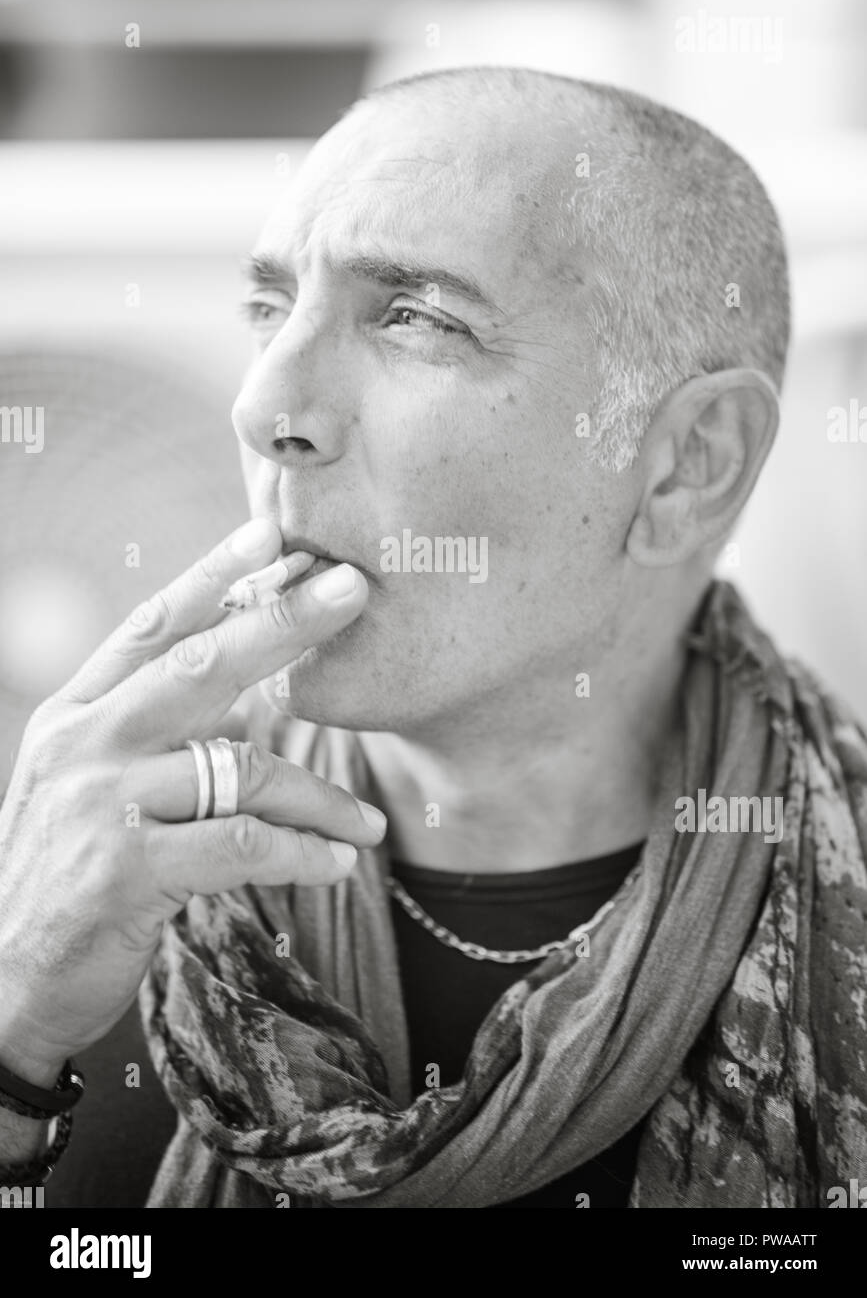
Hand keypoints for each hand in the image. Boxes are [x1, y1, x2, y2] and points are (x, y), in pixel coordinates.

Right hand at [0, 519, 382, 1083]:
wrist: (2, 978)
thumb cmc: (66, 872)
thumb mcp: (86, 783)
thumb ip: (145, 730)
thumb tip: (240, 684)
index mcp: (77, 713)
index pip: (151, 625)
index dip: (212, 575)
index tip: (271, 534)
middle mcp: (85, 743)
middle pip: (200, 664)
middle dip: (283, 621)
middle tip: (352, 589)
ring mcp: (102, 804)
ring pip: (241, 767)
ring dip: (318, 796)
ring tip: (365, 824)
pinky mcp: (125, 871)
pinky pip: (243, 845)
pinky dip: (301, 851)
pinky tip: (335, 861)